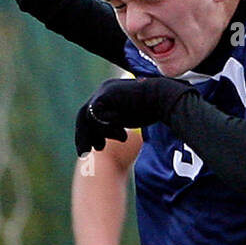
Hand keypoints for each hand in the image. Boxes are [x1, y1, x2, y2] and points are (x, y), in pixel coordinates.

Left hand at [75, 77, 194, 153]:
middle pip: (84, 115)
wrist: (162, 98)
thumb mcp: (131, 118)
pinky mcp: (104, 96)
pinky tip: (123, 134)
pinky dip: (107, 130)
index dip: (91, 132)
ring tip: (122, 138)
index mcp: (109, 95)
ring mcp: (102, 92)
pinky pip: (96, 118)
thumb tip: (113, 137)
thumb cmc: (154, 109)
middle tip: (84, 153)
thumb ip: (118, 123)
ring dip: (103, 134)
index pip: (92, 114)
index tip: (97, 148)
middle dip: (83, 136)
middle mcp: (103, 91)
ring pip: (89, 119)